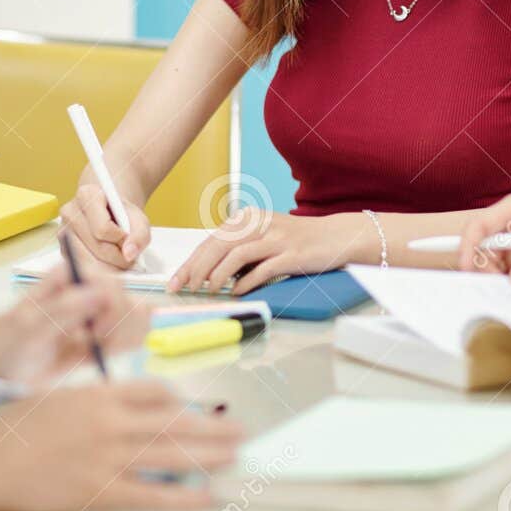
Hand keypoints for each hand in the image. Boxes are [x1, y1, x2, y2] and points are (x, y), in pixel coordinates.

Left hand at [0, 272, 151, 385]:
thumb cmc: (8, 335)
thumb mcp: (29, 323)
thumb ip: (64, 307)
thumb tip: (101, 294)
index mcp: (75, 276)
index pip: (113, 286)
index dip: (111, 311)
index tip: (92, 332)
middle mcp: (92, 290)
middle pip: (131, 302)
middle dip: (119, 327)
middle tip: (91, 343)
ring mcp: (100, 312)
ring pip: (138, 320)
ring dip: (123, 339)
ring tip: (92, 350)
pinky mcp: (104, 334)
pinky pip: (131, 338)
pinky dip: (122, 349)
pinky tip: (96, 356)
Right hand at [0, 380, 242, 510]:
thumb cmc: (13, 429)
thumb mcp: (56, 395)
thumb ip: (92, 395)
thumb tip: (121, 398)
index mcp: (100, 395)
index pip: (155, 390)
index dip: (180, 399)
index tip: (194, 405)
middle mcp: (112, 422)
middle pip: (176, 421)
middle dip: (213, 426)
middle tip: (241, 428)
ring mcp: (110, 458)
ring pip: (173, 454)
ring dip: (211, 454)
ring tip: (236, 454)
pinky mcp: (103, 491)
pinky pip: (154, 495)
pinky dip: (185, 495)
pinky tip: (208, 495)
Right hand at [60, 182, 151, 268]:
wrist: (109, 213)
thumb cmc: (122, 215)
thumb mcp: (138, 219)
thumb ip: (140, 235)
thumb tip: (129, 255)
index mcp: (87, 195)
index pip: (103, 229)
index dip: (120, 240)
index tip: (127, 238)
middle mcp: (70, 212)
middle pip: (95, 247)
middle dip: (117, 258)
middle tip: (129, 258)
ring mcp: (63, 231)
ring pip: (87, 261)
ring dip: (108, 267)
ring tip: (119, 261)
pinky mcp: (63, 249)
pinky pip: (80, 267)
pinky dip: (97, 270)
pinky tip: (107, 263)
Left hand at [168, 210, 367, 293]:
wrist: (334, 236)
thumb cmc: (296, 240)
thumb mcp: (263, 235)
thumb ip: (238, 248)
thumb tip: (208, 272)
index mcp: (248, 218)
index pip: (211, 241)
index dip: (190, 262)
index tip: (176, 281)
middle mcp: (259, 223)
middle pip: (219, 246)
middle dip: (197, 269)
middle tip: (183, 288)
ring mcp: (276, 237)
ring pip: (237, 255)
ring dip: (218, 275)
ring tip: (208, 291)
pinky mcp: (291, 253)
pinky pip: (263, 268)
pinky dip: (245, 281)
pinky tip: (236, 292)